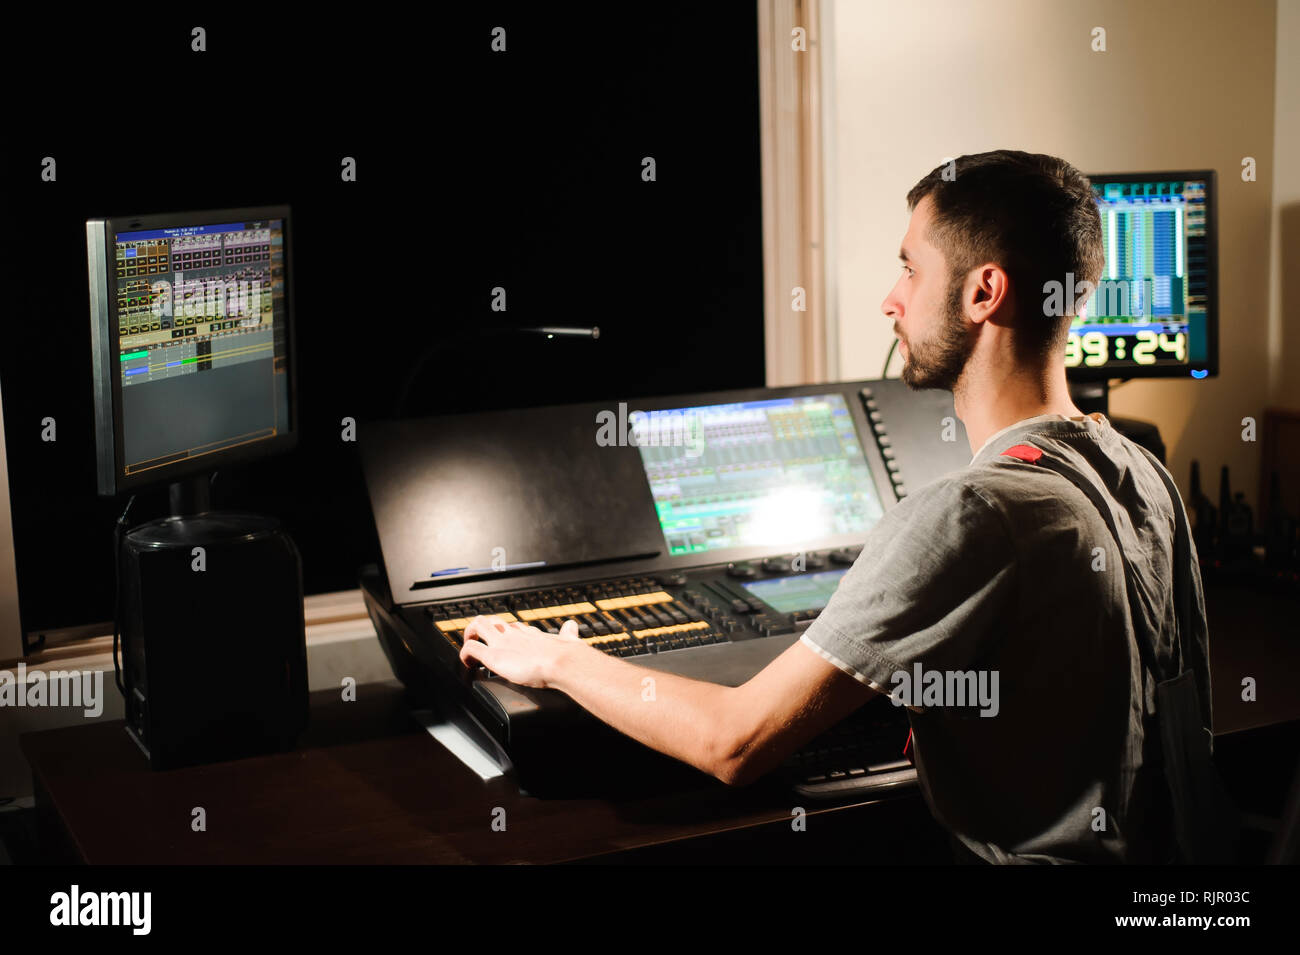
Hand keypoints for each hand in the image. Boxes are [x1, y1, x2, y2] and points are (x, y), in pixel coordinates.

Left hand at [459, 615, 583, 688]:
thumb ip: (569, 634)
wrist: (562, 662)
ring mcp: (502, 643)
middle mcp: (514, 635)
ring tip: (470, 651)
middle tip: (481, 643)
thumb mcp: (569, 640)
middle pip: (492, 621)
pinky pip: (470, 649)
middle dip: (482, 629)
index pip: (512, 627)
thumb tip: (572, 626)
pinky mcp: (493, 656)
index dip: (505, 632)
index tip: (503, 641)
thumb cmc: (567, 656)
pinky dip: (465, 655)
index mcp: (530, 634)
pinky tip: (468, 665)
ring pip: (477, 626)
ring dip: (470, 636)